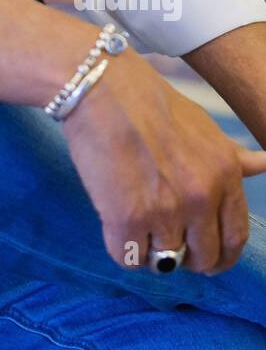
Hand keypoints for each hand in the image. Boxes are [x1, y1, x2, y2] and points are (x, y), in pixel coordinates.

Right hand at [61, 48, 265, 274]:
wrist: (100, 87)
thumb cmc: (148, 101)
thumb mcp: (203, 125)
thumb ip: (234, 156)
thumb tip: (264, 164)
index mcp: (224, 174)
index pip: (234, 237)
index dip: (220, 256)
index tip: (205, 258)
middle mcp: (201, 197)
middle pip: (201, 258)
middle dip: (184, 257)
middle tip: (164, 240)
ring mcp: (165, 211)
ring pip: (164, 261)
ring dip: (150, 249)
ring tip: (136, 224)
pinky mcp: (127, 219)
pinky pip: (129, 258)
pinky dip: (122, 248)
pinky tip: (115, 225)